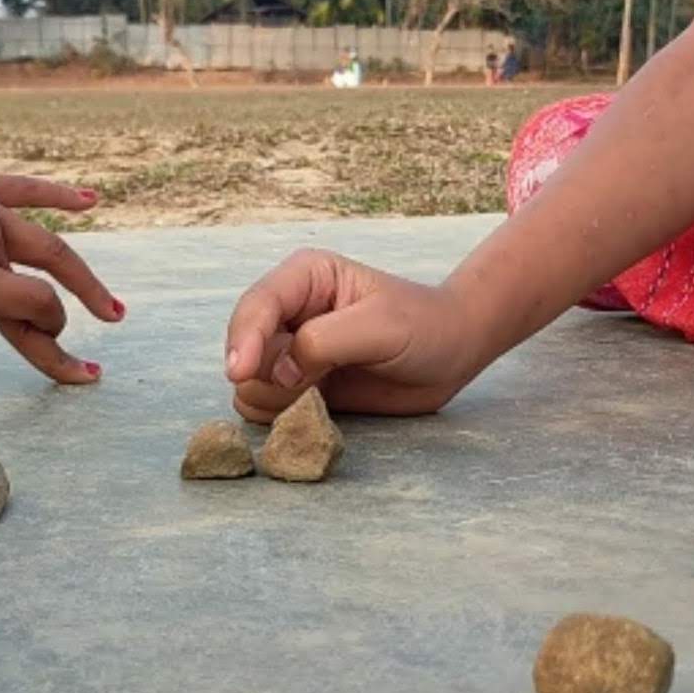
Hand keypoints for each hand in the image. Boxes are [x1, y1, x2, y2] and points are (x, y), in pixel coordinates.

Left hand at [0, 117, 120, 396]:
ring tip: (112, 307)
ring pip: (48, 245)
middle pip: (47, 286)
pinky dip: (62, 197)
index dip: (54, 342)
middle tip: (97, 361)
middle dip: (74, 324)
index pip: (32, 309)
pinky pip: (28, 192)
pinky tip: (92, 199)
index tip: (73, 370)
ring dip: (83, 278)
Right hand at [222, 248, 488, 421]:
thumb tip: (280, 373)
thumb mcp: (380, 326)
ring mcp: (291, 351)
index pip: (256, 306)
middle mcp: (289, 312)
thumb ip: (324, 343)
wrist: (452, 353)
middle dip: (268, 375)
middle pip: (245, 350)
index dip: (245, 339)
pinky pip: (267, 408)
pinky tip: (323, 406)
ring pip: (250, 385)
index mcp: (305, 277)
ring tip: (325, 391)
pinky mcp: (300, 386)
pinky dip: (285, 415)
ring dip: (278, 399)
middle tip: (316, 383)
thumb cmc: (424, 327)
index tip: (241, 372)